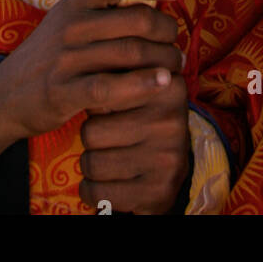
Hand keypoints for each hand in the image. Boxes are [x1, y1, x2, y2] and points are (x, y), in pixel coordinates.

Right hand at [0, 0, 184, 172]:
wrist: (5, 96)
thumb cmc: (50, 55)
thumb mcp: (69, 19)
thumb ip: (104, 3)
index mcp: (74, 3)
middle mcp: (70, 26)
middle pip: (134, 19)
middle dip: (166, 29)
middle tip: (176, 41)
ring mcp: (65, 59)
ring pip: (129, 52)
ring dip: (163, 59)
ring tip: (175, 65)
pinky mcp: (62, 93)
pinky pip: (110, 87)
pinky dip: (142, 84)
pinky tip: (162, 83)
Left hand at [79, 71, 189, 214]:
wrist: (169, 166)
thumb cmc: (140, 118)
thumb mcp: (134, 90)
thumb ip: (114, 75)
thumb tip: (92, 67)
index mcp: (168, 86)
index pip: (102, 94)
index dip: (95, 106)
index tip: (106, 109)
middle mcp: (172, 121)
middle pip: (90, 132)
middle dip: (90, 138)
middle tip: (107, 138)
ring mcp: (167, 158)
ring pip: (92, 164)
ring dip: (90, 165)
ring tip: (107, 158)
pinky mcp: (159, 191)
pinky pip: (99, 193)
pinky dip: (92, 191)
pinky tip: (106, 183)